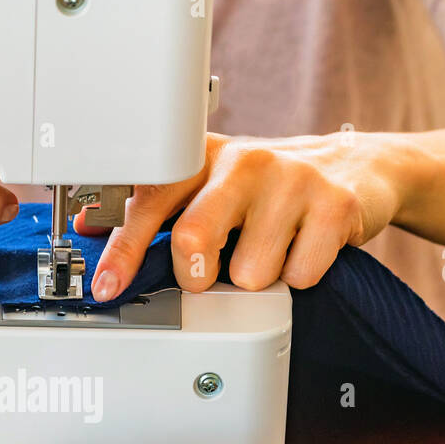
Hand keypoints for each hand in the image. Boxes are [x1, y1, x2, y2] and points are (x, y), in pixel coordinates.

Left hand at [80, 131, 404, 299]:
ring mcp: (292, 181)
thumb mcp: (205, 186)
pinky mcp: (335, 206)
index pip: (150, 201)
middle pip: (194, 240)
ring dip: (256, 279)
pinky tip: (302, 250)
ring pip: (250, 273)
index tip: (107, 286)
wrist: (356, 169)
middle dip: (197, 275)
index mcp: (203, 156)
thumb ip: (150, 208)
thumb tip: (88, 226)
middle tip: (210, 274)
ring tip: (269, 251)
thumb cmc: (267, 188)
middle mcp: (244, 160)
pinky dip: (298, 278)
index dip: (123, 249)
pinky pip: (299, 276)